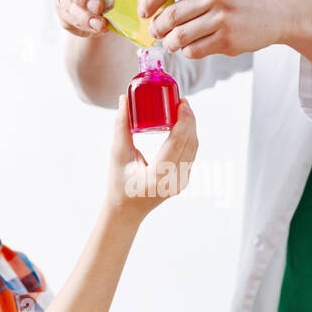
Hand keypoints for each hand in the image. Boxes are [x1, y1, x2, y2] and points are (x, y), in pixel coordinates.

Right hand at [106, 93, 197, 219]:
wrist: (126, 211)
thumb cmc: (119, 184)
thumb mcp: (118, 154)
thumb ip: (121, 126)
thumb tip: (124, 100)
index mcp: (158, 174)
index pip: (178, 141)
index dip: (183, 119)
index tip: (181, 102)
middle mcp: (175, 179)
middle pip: (190, 142)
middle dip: (189, 118)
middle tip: (180, 101)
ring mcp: (182, 182)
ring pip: (194, 147)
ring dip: (191, 127)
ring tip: (181, 110)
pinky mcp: (184, 181)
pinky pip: (191, 154)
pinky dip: (188, 137)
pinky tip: (182, 125)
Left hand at [139, 0, 311, 60]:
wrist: (285, 6)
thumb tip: (154, 3)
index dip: (148, 1)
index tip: (144, 10)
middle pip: (169, 16)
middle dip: (157, 27)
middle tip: (156, 30)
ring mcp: (223, 17)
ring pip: (179, 37)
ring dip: (170, 42)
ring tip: (171, 41)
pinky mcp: (229, 39)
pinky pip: (194, 50)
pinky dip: (188, 51)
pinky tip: (192, 46)